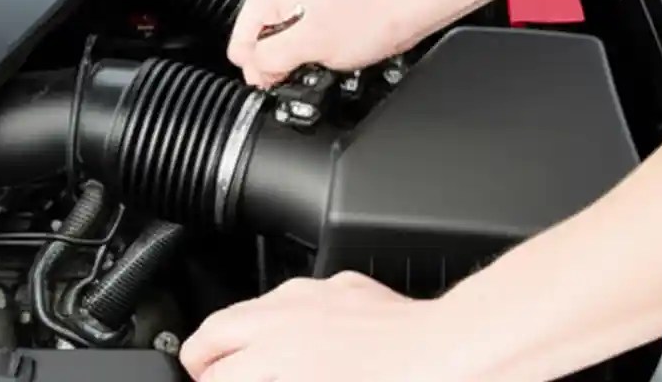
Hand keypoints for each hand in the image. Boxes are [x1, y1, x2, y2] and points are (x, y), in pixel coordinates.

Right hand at [180, 272, 461, 381]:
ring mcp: (313, 298)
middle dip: (202, 362)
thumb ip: (273, 379)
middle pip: (213, 335)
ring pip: (252, 309)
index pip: (211, 376)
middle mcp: (283, 321)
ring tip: (247, 365)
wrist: (460, 362)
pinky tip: (301, 342)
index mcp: (271, 361)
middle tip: (206, 380)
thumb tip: (255, 375)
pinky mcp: (345, 288)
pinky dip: (284, 320)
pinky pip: (295, 298)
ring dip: (240, 337)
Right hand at [228, 0, 411, 87]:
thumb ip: (271, 59)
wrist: (400, 13)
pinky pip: (292, 50)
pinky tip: (323, 54)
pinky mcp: (308, 20)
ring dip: (293, 63)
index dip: (262, 66)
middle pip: (255, 49)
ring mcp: (292, 7)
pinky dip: (304, 59)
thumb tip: (254, 73)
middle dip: (278, 64)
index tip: (288, 67)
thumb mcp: (308, 43)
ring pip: (274, 52)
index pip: (239, 45)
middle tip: (307, 60)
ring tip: (319, 55)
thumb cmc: (367, 19)